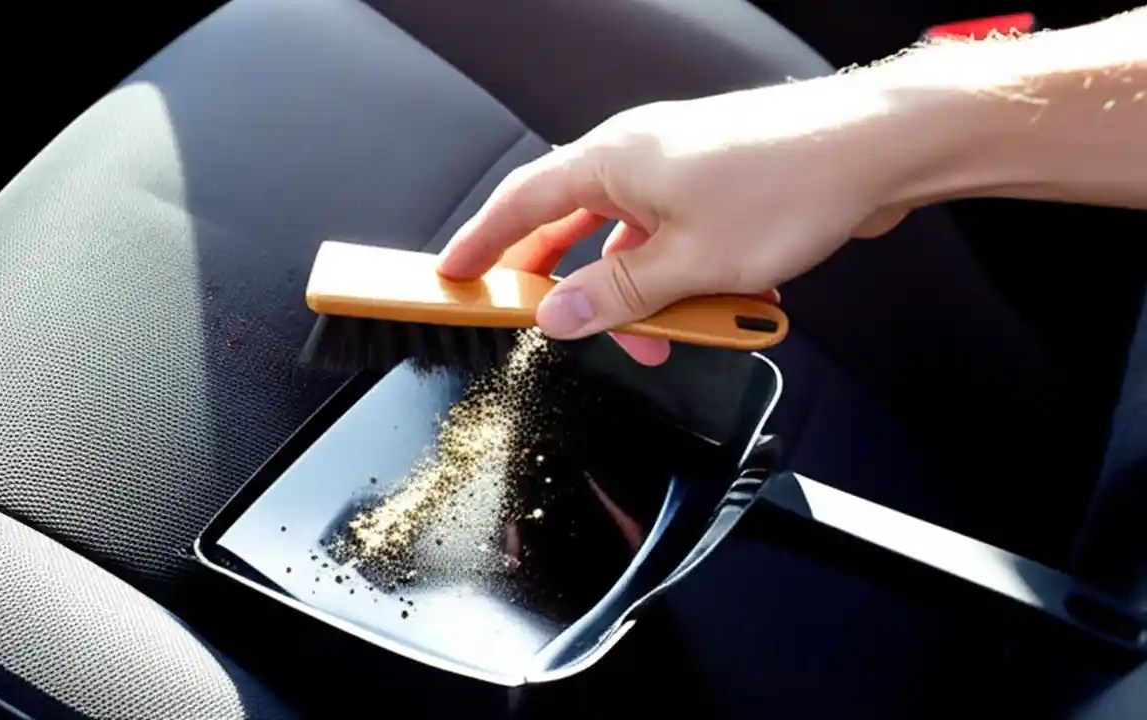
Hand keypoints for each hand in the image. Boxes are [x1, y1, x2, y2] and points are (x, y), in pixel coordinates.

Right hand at [436, 75, 930, 364]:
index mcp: (612, 160)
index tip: (453, 275)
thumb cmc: (786, 182)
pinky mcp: (714, 187)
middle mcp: (637, 157)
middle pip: (574, 230)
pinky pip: (675, 241)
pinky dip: (686, 279)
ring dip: (647, 296)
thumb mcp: (687, 263)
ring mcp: (677, 171)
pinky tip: (722, 306)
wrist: (876, 150)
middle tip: (562, 328)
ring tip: (676, 333)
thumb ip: (614, 298)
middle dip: (574, 289)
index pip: (521, 204)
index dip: (481, 244)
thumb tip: (556, 316)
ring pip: (633, 245)